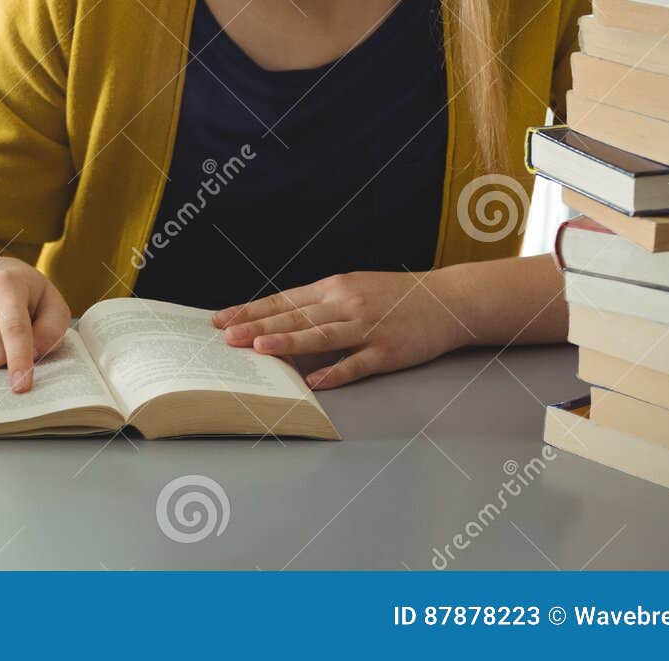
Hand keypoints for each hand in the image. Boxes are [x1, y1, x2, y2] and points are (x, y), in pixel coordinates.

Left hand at [212, 269, 470, 389]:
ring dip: (289, 343)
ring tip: (260, 348)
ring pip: (321, 336)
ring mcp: (367, 327)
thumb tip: (277, 323)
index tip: (221, 319)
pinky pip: (357, 363)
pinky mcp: (388, 351)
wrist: (447, 299)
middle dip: (258, 327)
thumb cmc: (394, 296)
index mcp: (334, 288)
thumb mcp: (353, 289)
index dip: (251, 310)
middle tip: (227, 337)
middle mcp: (346, 304)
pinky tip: (314, 381)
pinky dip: (335, 372)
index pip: (283, 300)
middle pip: (295, 317)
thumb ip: (319, 306)